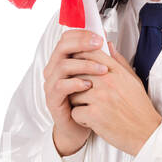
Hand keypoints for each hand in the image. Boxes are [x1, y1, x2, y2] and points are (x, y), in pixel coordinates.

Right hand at [43, 29, 109, 155]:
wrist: (80, 127)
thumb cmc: (88, 102)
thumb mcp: (98, 78)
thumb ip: (102, 60)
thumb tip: (109, 44)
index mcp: (64, 61)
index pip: (66, 39)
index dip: (81, 34)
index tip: (98, 37)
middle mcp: (54, 70)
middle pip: (61, 47)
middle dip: (81, 43)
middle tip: (98, 44)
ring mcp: (52, 84)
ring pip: (62, 66)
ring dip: (84, 64)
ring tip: (103, 69)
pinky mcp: (52, 99)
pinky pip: (60, 86)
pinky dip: (75, 83)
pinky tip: (89, 85)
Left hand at [70, 47, 161, 154]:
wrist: (147, 134)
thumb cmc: (139, 108)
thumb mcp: (132, 80)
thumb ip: (118, 61)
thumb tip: (107, 45)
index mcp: (116, 72)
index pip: (89, 53)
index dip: (79, 57)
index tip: (78, 66)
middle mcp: (107, 82)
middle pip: (75, 72)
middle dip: (76, 83)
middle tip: (86, 94)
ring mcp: (100, 98)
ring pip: (71, 93)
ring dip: (78, 102)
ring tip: (93, 108)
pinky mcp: (94, 115)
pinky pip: (74, 112)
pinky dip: (81, 118)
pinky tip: (93, 120)